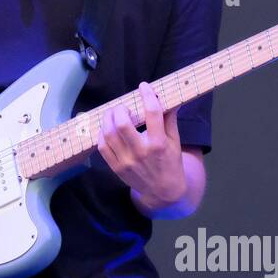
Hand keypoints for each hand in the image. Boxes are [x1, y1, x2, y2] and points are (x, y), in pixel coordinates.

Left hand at [97, 82, 186, 211]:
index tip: (143, 86)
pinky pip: (102, 146)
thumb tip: (167, 97)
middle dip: (120, 109)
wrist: (163, 191)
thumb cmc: (170, 162)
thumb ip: (170, 119)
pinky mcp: (116, 167)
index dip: (147, 96)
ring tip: (113, 114)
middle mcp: (141, 152)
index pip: (152, 113)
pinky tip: (107, 129)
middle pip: (123, 124)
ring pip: (108, 134)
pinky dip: (102, 134)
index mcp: (159, 143)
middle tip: (123, 106)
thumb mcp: (175, 141)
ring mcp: (126, 161)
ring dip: (108, 119)